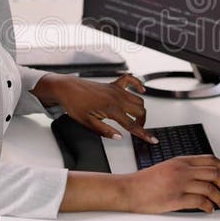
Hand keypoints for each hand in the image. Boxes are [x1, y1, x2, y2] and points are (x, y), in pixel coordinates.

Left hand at [33, 73, 155, 142]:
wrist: (66, 89)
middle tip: (138, 130)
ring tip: (135, 118)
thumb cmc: (74, 104)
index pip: (132, 124)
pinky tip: (141, 90)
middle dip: (142, 122)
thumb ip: (104, 131)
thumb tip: (119, 137)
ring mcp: (116, 89)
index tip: (152, 139)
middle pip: (140, 111)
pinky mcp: (113, 84)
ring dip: (141, 109)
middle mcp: (117, 97)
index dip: (144, 134)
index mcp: (111, 109)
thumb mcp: (87, 123)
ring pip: (138, 99)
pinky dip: (138, 84)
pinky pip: (131, 80)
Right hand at [124, 155, 219, 213]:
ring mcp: (179, 184)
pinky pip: (199, 202)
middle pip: (214, 173)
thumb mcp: (167, 167)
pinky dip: (209, 206)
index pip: (210, 160)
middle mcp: (182, 170)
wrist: (129, 189)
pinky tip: (209, 209)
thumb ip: (185, 168)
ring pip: (209, 188)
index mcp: (181, 161)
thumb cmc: (145, 181)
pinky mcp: (175, 199)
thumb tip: (203, 176)